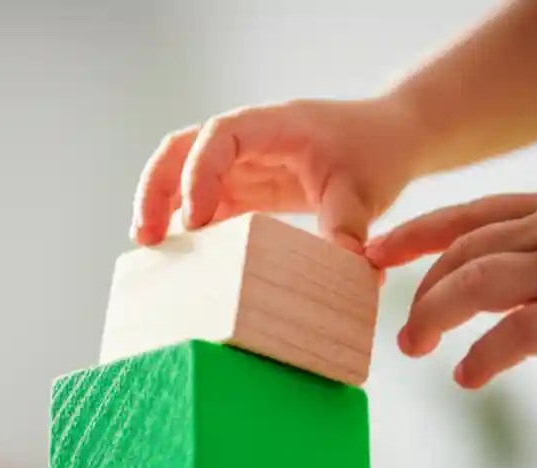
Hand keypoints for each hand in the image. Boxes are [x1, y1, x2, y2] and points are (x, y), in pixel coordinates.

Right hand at [131, 97, 417, 250]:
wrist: (389, 139)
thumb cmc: (376, 152)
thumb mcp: (366, 192)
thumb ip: (349, 228)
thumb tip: (347, 273)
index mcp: (273, 125)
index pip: (219, 136)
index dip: (199, 174)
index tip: (195, 219)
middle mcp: (248, 138)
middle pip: (182, 148)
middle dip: (157, 187)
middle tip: (147, 235)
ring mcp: (242, 161)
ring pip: (183, 171)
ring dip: (160, 203)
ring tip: (149, 245)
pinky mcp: (245, 186)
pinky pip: (204, 199)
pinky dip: (185, 222)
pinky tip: (176, 255)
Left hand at [365, 190, 536, 387]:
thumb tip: (504, 283)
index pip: (467, 215)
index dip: (414, 235)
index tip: (374, 255)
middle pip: (461, 251)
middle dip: (420, 291)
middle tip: (403, 334)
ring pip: (476, 282)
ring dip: (434, 317)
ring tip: (417, 349)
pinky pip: (518, 333)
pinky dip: (482, 356)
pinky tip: (468, 375)